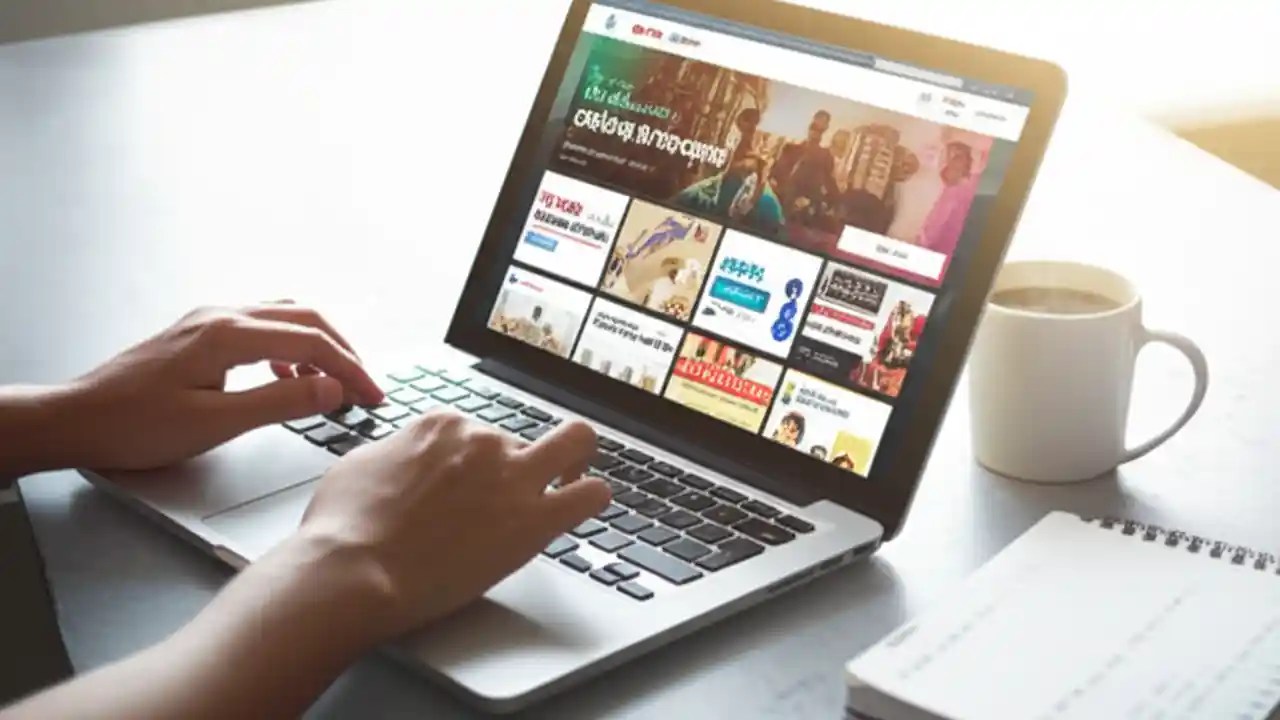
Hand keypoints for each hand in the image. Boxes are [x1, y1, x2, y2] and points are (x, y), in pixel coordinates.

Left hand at [59, 303, 383, 470]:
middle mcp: (222, 316)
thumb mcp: (215, 423)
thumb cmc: (136, 426)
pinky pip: (262, 326)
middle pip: (305, 317)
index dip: (350, 369)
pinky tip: (289, 374)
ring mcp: (209, 320)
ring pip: (285, 316)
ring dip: (319, 343)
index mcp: (228, 334)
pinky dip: (291, 345)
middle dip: (344, 350)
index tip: (372, 395)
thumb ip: (280, 403)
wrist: (78, 419)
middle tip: (366, 386)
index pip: (312, 341)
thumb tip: (331, 389)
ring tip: (337, 380)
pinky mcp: (200, 332)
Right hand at [297, 410, 609, 639]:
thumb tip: (403, 460)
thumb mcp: (360, 465)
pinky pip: (592, 494)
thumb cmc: (342, 527)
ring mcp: (513, 476)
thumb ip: (396, 454)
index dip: (478, 464)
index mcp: (443, 425)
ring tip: (566, 489)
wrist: (352, 571)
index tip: (473, 487)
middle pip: (522, 441)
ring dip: (573, 466)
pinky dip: (594, 497)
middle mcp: (483, 440)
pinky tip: (586, 506)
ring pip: (575, 446)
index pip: (479, 432)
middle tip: (520, 491)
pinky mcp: (535, 519)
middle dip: (522, 464)